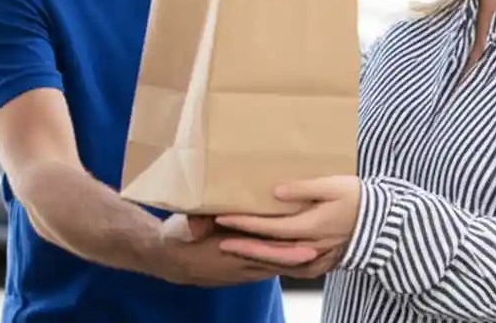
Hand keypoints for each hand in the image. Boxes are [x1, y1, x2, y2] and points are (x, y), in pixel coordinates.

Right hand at [148, 213, 320, 287]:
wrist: (168, 260)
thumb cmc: (179, 237)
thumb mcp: (185, 226)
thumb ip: (196, 224)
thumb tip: (198, 227)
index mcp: (231, 252)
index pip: (265, 255)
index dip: (287, 253)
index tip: (308, 248)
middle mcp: (241, 265)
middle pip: (279, 265)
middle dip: (302, 259)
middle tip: (327, 251)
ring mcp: (243, 271)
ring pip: (277, 268)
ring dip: (297, 262)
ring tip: (323, 252)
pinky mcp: (243, 272)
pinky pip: (269, 269)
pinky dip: (285, 263)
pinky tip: (299, 255)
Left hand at [214, 176, 359, 275]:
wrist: (384, 223)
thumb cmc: (359, 198)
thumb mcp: (334, 185)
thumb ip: (304, 188)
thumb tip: (275, 193)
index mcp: (312, 227)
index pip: (270, 227)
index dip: (246, 223)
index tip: (224, 217)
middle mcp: (311, 247)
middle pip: (269, 250)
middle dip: (243, 246)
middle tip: (220, 240)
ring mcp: (316, 259)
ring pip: (279, 261)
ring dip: (256, 255)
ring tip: (235, 246)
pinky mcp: (321, 264)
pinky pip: (292, 267)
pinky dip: (274, 263)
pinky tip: (263, 257)